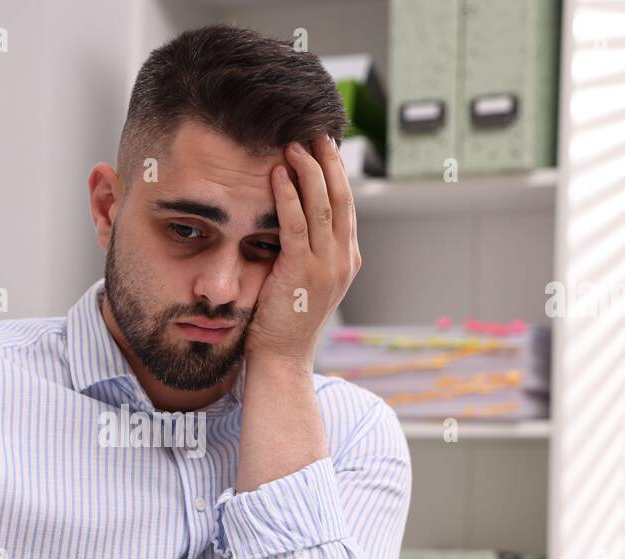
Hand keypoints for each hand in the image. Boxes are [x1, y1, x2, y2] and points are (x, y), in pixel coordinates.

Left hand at [245, 134, 361, 366]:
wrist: (281, 360)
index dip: (337, 173)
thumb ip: (305, 250)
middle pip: (342, 199)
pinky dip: (288, 195)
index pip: (346, 206)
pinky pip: (296, 224)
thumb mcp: (303, 280)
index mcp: (346, 259)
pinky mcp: (302, 273)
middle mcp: (343, 260)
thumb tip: (291, 215)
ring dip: (308, 171)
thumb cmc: (282, 321)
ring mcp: (327, 267)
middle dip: (330, 163)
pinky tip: (277, 173)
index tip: (325, 146)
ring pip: (323, 206)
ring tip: (294, 144)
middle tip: (317, 132)